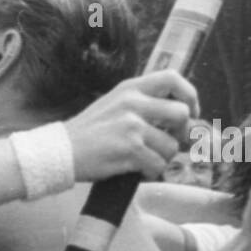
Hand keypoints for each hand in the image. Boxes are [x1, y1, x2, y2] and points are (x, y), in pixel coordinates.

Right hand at [62, 70, 199, 180]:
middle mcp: (132, 103)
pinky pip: (158, 164)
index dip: (189, 95)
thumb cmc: (88, 133)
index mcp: (130, 89)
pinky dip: (150, 172)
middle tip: (169, 142)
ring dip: (162, 158)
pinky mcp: (129, 150)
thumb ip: (142, 103)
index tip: (190, 111)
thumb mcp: (113, 104)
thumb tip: (181, 114)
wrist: (60, 152)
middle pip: (181, 113)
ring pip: (171, 146)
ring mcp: (131, 127)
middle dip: (181, 133)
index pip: (173, 78)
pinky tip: (136, 170)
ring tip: (144, 160)